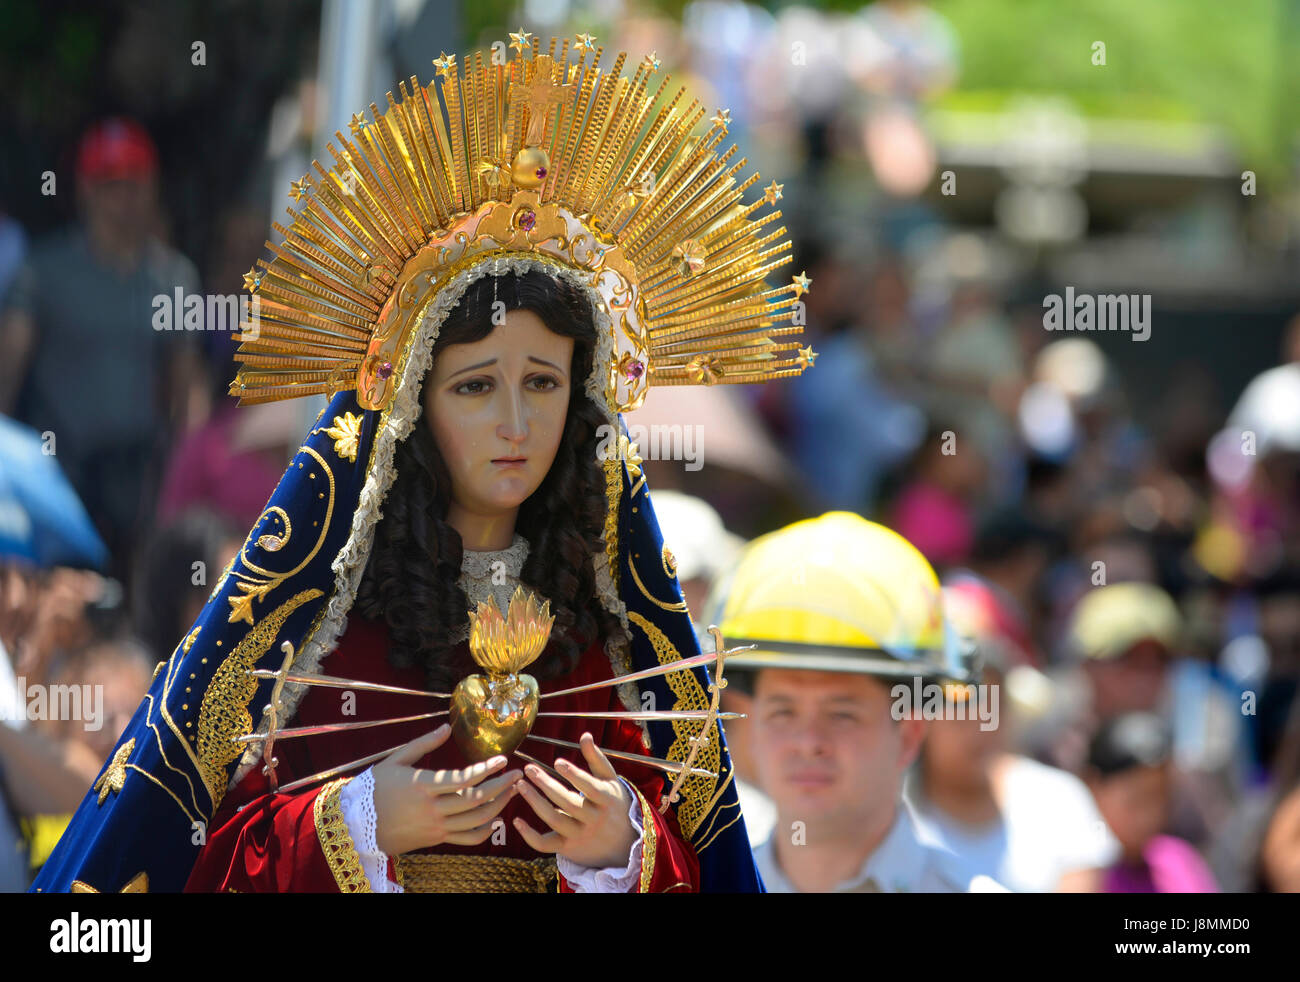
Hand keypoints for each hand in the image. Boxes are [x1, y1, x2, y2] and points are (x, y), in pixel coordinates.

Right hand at [371, 724, 521, 854]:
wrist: (356, 825)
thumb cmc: (374, 788)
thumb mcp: (395, 760)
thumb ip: (423, 744)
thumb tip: (447, 727)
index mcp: (423, 786)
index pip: (463, 778)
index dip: (487, 769)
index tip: (502, 759)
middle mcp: (432, 809)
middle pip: (476, 800)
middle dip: (501, 786)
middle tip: (517, 774)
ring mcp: (436, 827)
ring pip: (476, 820)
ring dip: (499, 806)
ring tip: (511, 791)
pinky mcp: (436, 839)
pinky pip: (467, 839)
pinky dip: (485, 832)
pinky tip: (495, 819)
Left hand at [513, 732, 637, 869]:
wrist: (622, 844)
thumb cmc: (613, 804)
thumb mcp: (610, 781)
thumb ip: (596, 759)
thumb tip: (585, 735)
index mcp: (606, 800)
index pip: (590, 788)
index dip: (574, 775)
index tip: (557, 761)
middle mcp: (593, 819)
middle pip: (568, 803)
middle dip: (546, 785)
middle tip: (528, 769)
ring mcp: (580, 835)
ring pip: (554, 820)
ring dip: (535, 802)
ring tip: (520, 785)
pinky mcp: (567, 848)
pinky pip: (545, 845)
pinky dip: (529, 836)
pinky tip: (516, 820)